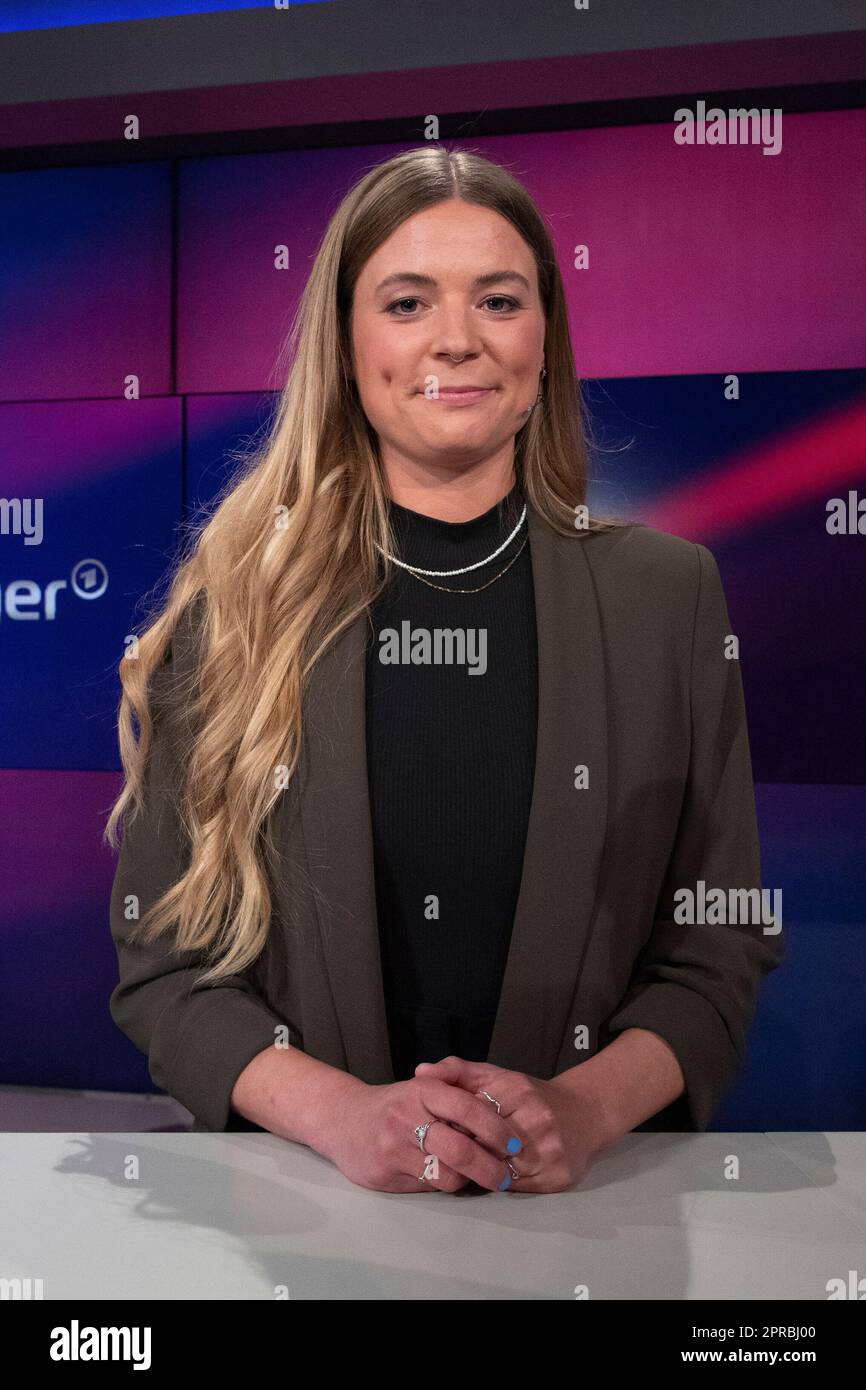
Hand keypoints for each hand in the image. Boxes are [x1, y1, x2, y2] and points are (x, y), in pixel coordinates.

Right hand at [321, 1073, 524, 1193]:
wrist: (342, 1119)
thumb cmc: (394, 1105)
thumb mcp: (422, 1086)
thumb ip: (457, 1092)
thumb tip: (498, 1116)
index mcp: (423, 1090)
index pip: (469, 1108)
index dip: (496, 1129)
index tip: (514, 1144)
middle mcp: (408, 1116)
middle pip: (461, 1149)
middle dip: (490, 1166)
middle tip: (504, 1175)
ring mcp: (395, 1146)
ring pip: (447, 1174)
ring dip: (468, 1180)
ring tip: (475, 1178)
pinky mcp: (386, 1173)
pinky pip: (428, 1186)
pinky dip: (444, 1184)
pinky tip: (446, 1177)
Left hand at [414, 1056, 607, 1192]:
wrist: (585, 1112)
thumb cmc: (532, 1095)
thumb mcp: (497, 1074)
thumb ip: (457, 1070)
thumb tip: (420, 1072)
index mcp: (519, 1091)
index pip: (470, 1116)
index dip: (453, 1125)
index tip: (441, 1129)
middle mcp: (537, 1120)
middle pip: (483, 1146)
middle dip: (465, 1149)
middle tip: (449, 1152)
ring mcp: (550, 1151)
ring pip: (498, 1171)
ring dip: (479, 1170)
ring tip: (468, 1164)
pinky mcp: (558, 1177)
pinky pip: (515, 1188)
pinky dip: (499, 1182)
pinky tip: (493, 1174)